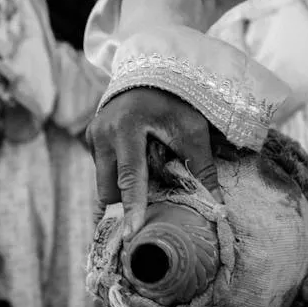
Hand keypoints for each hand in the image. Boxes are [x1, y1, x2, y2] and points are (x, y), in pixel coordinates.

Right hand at [87, 89, 221, 238]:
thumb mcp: (192, 131)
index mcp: (126, 127)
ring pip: (103, 182)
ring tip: (142, 188)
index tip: (132, 233)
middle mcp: (102, 132)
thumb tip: (216, 207)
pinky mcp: (91, 138)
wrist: (150, 73)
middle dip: (124, 204)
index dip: (132, 207)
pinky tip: (135, 172)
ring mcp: (92, 135)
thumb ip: (201, 168)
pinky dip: (118, 177)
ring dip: (121, 191)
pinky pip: (102, 170)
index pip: (129, 176)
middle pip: (108, 188)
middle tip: (142, 215)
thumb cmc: (175, 100)